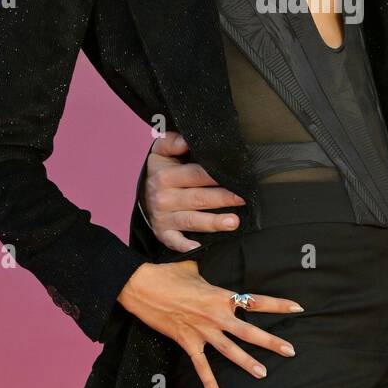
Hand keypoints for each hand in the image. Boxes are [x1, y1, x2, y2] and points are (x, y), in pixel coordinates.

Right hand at [116, 260, 301, 387]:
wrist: (142, 285)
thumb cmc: (167, 274)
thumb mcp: (194, 268)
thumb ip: (209, 275)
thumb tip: (214, 263)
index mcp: (221, 295)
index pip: (255, 301)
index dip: (278, 305)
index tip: (297, 308)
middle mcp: (216, 315)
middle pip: (249, 331)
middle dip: (271, 342)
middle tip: (290, 350)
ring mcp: (202, 330)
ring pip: (230, 351)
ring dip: (247, 363)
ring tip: (263, 373)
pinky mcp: (187, 341)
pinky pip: (200, 366)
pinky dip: (208, 382)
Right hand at [144, 131, 244, 252]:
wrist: (144, 193)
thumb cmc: (161, 170)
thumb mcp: (161, 151)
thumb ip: (172, 141)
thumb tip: (186, 140)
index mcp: (165, 175)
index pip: (195, 174)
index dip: (216, 175)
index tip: (237, 175)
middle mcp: (163, 197)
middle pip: (198, 198)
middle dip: (222, 198)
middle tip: (243, 198)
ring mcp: (163, 217)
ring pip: (191, 220)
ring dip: (213, 222)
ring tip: (234, 222)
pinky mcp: (163, 233)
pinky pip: (174, 241)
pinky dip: (185, 246)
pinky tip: (199, 248)